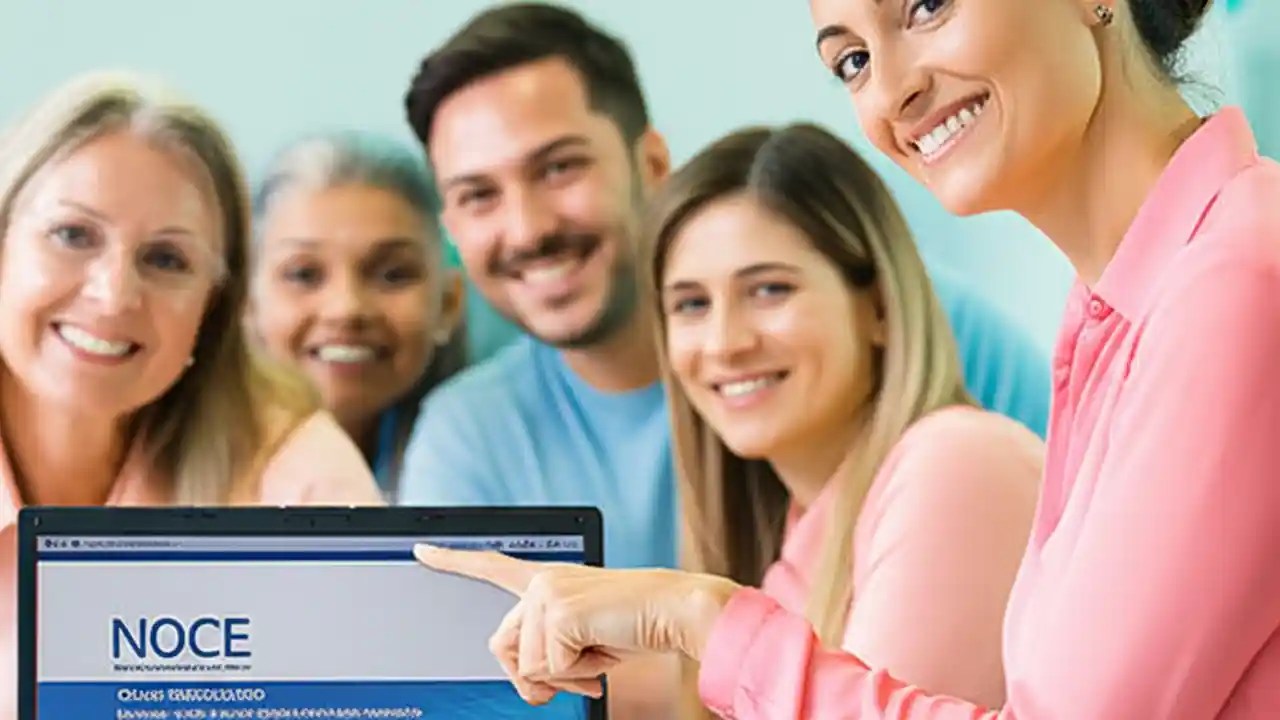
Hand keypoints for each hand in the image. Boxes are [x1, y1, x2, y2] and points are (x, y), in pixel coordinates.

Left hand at [413, 544, 739, 705]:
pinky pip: (548, 669)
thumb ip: (546, 649)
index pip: (491, 566)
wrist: (671, 611)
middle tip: (577, 668)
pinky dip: (578, 673)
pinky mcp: (556, 610)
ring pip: (525, 664)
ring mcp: (545, 593)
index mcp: (546, 580)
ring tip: (595, 649)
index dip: (452, 561)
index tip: (420, 550)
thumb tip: (528, 679)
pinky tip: (602, 647)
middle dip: (534, 674)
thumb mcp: (580, 642)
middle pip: (501, 648)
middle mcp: (540, 580)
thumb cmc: (632, 627)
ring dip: (563, 674)